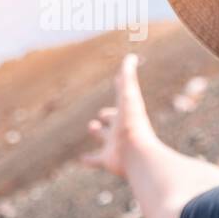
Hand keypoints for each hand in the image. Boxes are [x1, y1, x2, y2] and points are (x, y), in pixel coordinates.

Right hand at [80, 53, 157, 177]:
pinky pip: (96, 160)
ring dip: (99, 133)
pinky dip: (88, 159)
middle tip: (102, 114)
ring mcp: (114, 146)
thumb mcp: (128, 96)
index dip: (120, 91)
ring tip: (93, 127)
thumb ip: (128, 77)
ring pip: (105, 139)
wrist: (137, 155)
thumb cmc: (132, 124)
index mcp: (127, 115)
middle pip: (114, 121)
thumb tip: (131, 56)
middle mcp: (121, 130)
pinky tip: (81, 159)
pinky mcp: (107, 161)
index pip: (122, 101)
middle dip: (108, 116)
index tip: (119, 82)